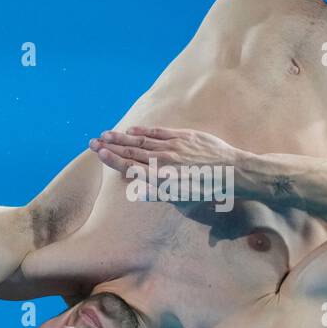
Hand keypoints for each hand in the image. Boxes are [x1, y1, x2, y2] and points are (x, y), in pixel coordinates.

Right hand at [89, 126, 243, 177]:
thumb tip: (138, 189)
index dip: (113, 160)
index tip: (99, 153)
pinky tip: (131, 130)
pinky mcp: (184, 137)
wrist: (234, 172)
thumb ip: (160, 191)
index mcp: (163, 178)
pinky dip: (144, 131)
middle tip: (92, 142)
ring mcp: (173, 147)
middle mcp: (164, 161)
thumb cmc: (211, 189)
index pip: (131, 167)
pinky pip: (159, 132)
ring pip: (142, 141)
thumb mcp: (185, 197)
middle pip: (131, 152)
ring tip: (105, 134)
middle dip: (110, 147)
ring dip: (122, 138)